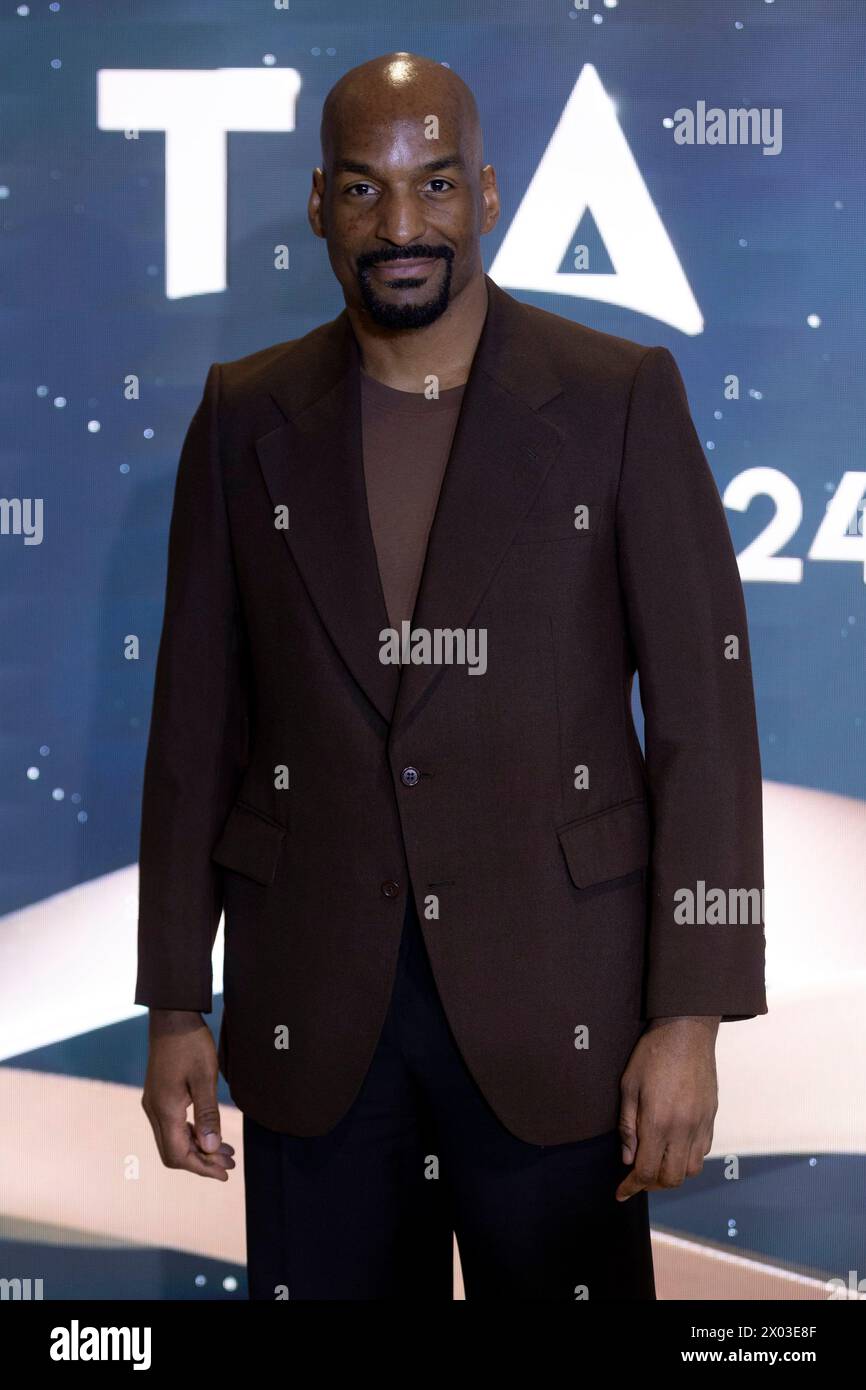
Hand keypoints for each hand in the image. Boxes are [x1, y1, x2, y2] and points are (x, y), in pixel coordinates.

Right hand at [141, 1010, 235, 1180]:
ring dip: (197, 1149)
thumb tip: (211, 1148)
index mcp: (164, 1109)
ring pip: (172, 1141)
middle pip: (173, 1153)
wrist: (172, 1017)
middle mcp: (154, 1111)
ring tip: (226, 1153)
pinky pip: (171, 1127)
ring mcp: (154, 1103)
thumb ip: (207, 1114)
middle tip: (229, 1164)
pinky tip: (208, 1134)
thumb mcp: (205, 1078)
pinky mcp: (158, 1096)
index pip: (179, 1154)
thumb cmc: (191, 1043)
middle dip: (201, 1162)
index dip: (202, 1167)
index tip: (225, 1173)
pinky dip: (190, 1136)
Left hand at [615, 1016, 719, 1201]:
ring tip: (657, 1163)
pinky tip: (675, 1148)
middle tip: (637, 1177)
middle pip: (671, 1177)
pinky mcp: (712, 1117)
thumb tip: (627, 1158)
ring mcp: (701, 1123)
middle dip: (652, 1184)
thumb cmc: (652, 1054)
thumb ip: (628, 1125)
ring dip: (672, 1173)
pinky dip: (688, 1158)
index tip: (621, 1193)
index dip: (632, 1187)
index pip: (646, 1170)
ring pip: (691, 1169)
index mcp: (658, 1121)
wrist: (687, 1031)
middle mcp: (683, 1128)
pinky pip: (703, 1151)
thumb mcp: (628, 1086)